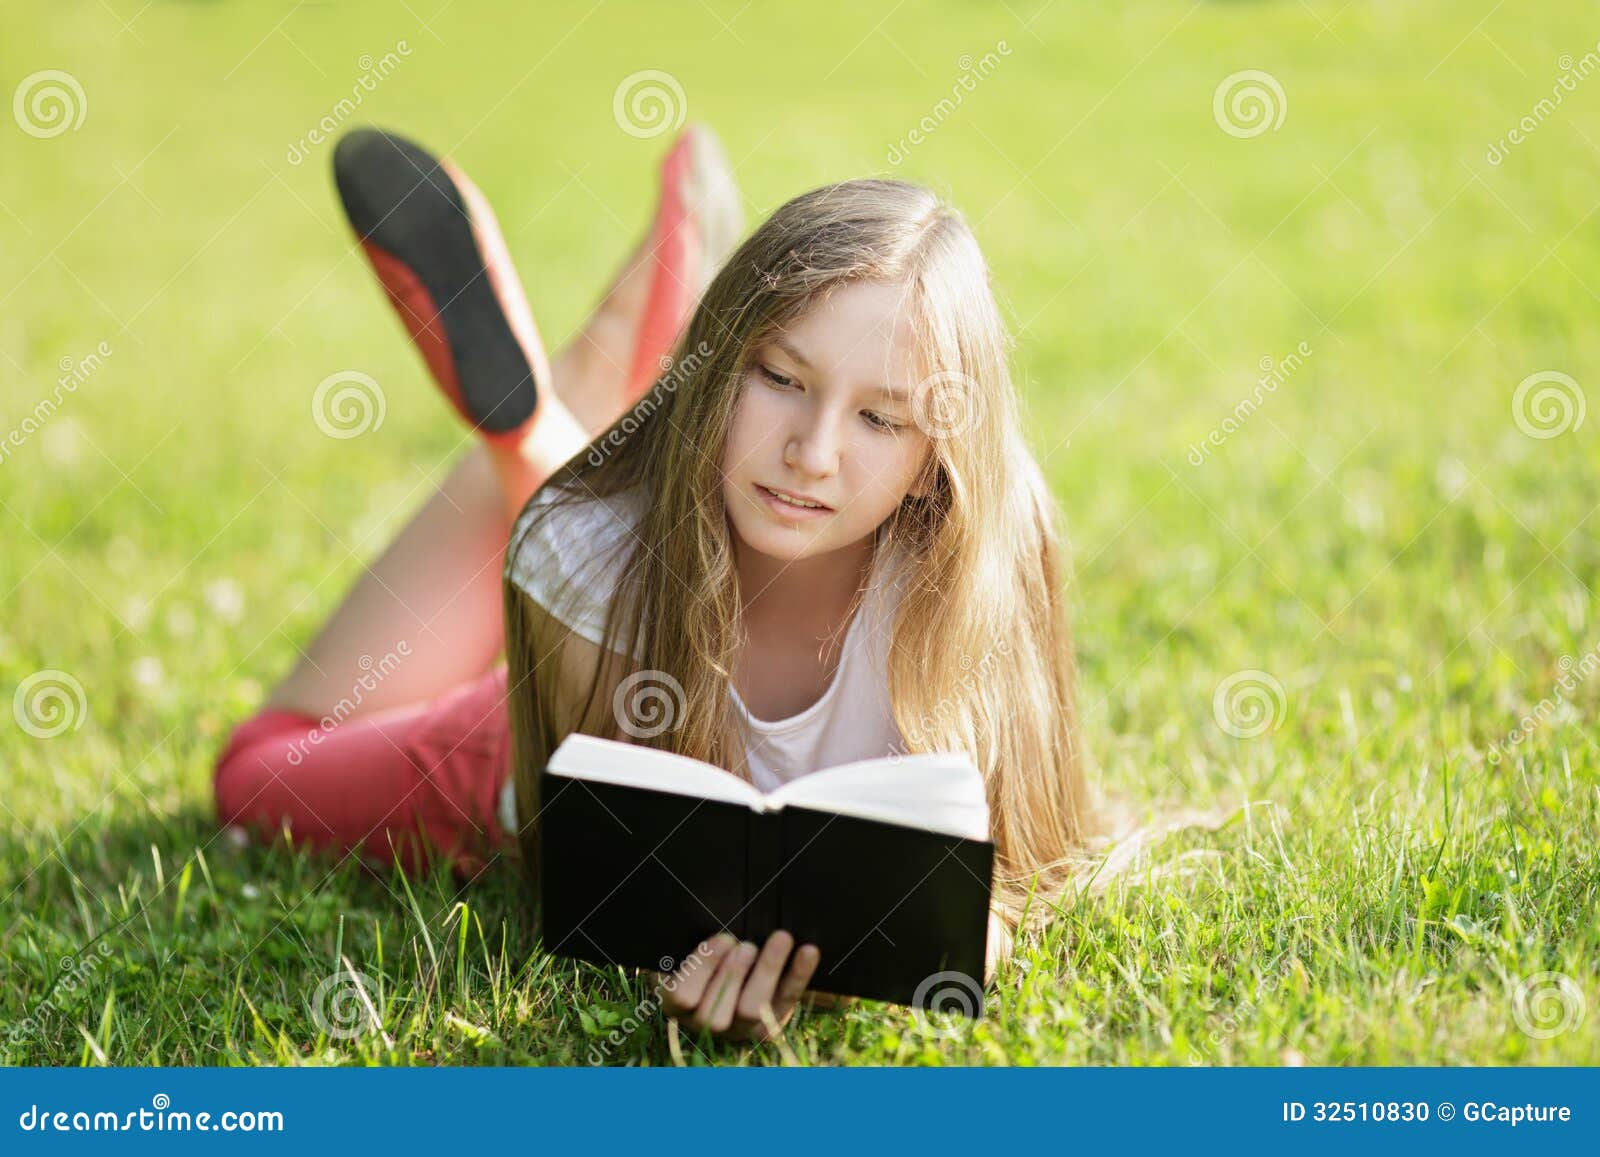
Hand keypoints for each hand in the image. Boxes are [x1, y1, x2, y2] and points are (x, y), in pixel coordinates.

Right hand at [658, 930, 820, 1041]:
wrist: (732, 970)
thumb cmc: (703, 951)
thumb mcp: (688, 945)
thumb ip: (693, 939)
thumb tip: (699, 914)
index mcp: (677, 1005)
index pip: (681, 996)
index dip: (701, 969)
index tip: (723, 938)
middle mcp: (704, 1024)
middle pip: (714, 1014)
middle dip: (732, 976)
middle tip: (746, 945)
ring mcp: (738, 1029)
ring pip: (751, 1011)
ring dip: (766, 972)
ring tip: (779, 938)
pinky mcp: (769, 1025)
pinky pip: (785, 1000)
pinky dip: (798, 974)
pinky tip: (808, 950)